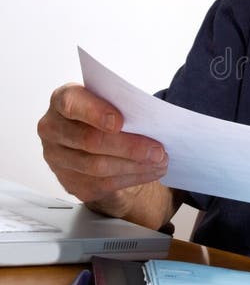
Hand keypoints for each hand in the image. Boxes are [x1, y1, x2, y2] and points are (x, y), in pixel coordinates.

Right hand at [37, 83, 168, 213]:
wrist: (93, 142)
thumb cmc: (103, 113)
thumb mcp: (108, 100)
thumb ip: (120, 104)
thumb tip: (151, 119)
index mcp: (62, 100)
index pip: (71, 104)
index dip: (94, 112)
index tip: (119, 121)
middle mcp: (53, 129)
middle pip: (89, 140)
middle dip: (128, 147)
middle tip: (157, 149)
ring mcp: (58, 159)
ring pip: (97, 166)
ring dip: (135, 165)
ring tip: (160, 161)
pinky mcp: (70, 182)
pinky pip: (103, 184)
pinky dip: (133, 178)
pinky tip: (150, 171)